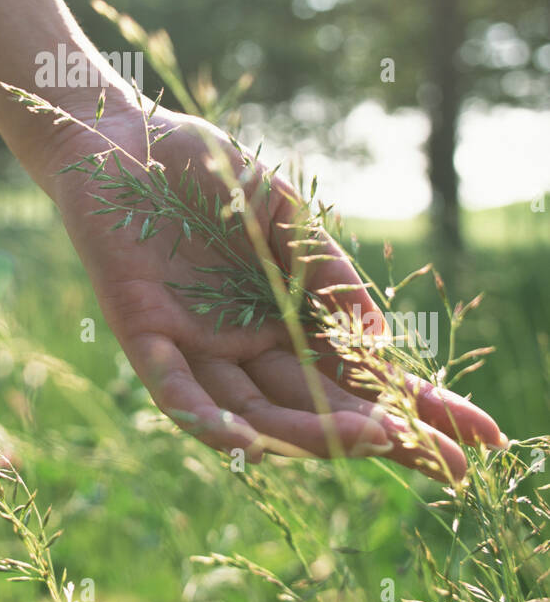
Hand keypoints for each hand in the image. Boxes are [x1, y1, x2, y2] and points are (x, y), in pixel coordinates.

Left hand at [42, 88, 503, 480]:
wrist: (120, 137)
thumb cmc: (203, 171)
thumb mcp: (281, 212)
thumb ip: (326, 272)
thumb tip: (379, 343)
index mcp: (288, 314)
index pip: (361, 375)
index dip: (419, 405)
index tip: (482, 437)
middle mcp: (247, 342)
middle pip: (319, 405)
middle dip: (383, 435)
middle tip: (447, 464)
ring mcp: (196, 344)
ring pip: (256, 409)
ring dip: (310, 432)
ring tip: (375, 441)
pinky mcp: (143, 332)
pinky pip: (174, 388)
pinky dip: (206, 416)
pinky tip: (247, 440)